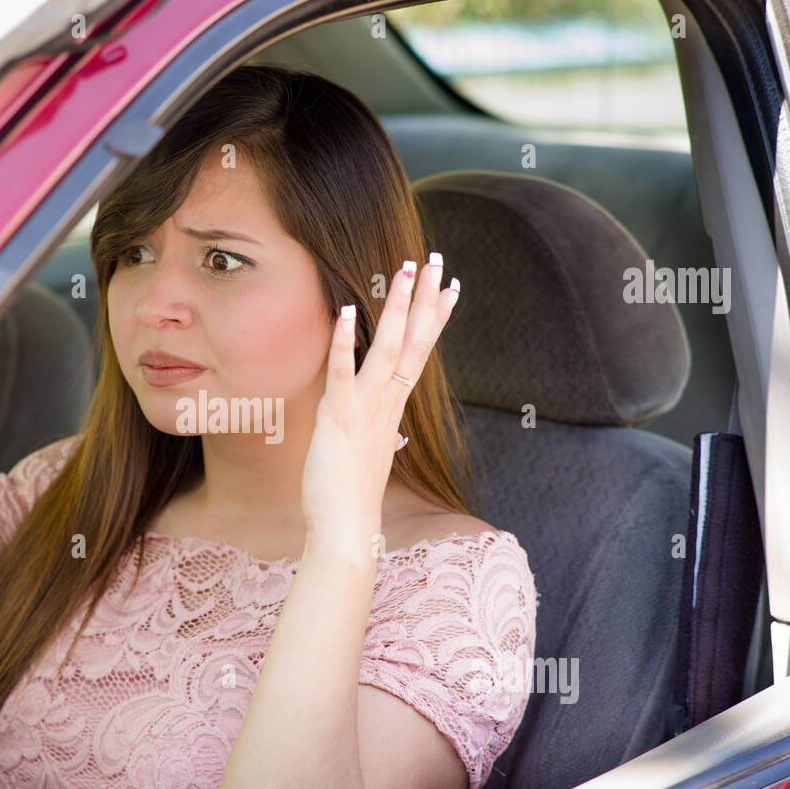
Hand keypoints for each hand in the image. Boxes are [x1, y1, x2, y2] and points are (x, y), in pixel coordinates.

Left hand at [300, 254, 460, 555]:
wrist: (346, 528)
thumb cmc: (351, 493)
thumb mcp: (371, 453)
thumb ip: (383, 432)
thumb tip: (397, 428)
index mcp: (393, 407)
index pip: (419, 353)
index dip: (434, 318)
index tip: (449, 287)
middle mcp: (386, 402)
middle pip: (412, 342)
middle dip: (424, 300)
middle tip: (436, 260)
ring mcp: (365, 409)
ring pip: (387, 350)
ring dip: (397, 309)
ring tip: (405, 270)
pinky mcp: (340, 418)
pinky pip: (343, 374)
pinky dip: (345, 343)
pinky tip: (349, 311)